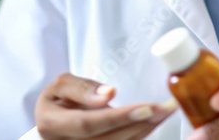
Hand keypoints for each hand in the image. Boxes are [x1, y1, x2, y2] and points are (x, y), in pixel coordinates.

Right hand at [36, 73, 177, 138]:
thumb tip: (109, 93)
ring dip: (146, 129)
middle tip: (166, 107)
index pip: (87, 124)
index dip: (118, 117)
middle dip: (140, 123)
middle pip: (109, 139)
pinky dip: (141, 134)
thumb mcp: (61, 85)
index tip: (146, 108)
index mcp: (52, 124)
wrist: (52, 122)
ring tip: (166, 111)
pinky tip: (155, 121)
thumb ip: (83, 88)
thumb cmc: (58, 99)